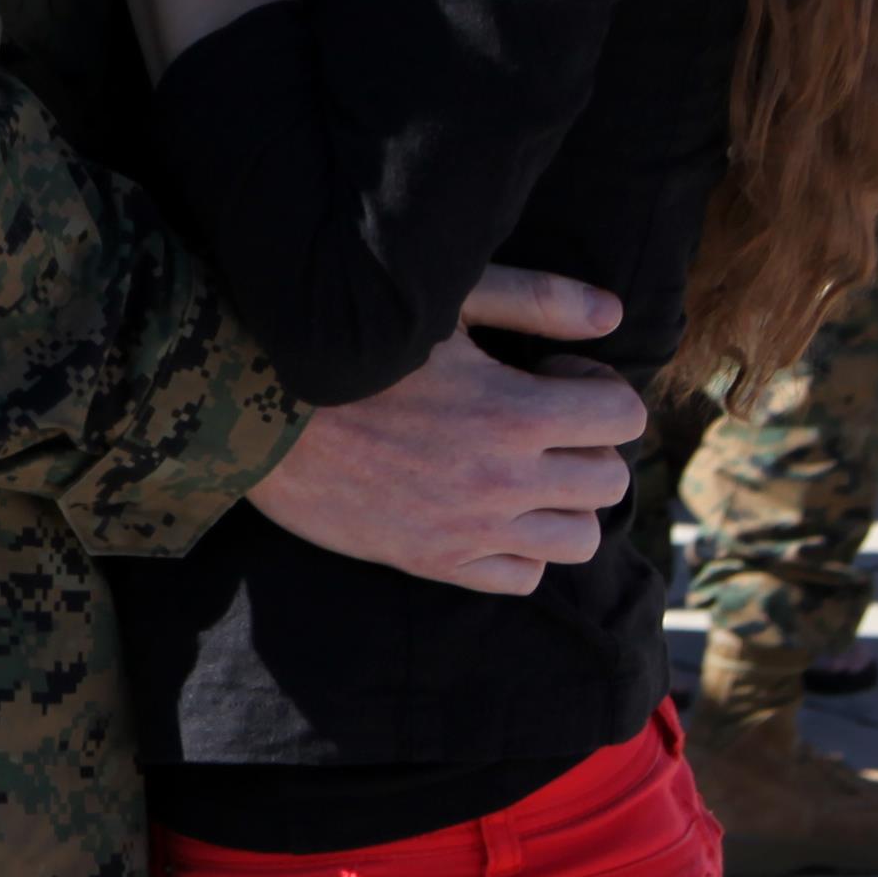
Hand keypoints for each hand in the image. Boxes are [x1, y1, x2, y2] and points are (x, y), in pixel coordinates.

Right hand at [247, 269, 646, 594]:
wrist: (256, 411)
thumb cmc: (351, 346)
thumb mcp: (443, 305)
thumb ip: (533, 299)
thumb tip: (613, 315)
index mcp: (514, 412)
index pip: (621, 416)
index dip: (597, 386)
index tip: (552, 370)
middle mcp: (504, 481)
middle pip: (609, 480)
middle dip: (587, 443)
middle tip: (539, 419)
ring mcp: (470, 530)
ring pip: (577, 539)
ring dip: (564, 501)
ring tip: (522, 470)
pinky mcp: (432, 562)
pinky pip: (520, 578)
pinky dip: (520, 549)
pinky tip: (488, 510)